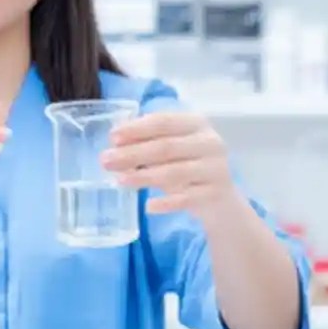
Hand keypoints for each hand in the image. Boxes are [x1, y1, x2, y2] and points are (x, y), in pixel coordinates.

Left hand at [102, 112, 236, 222]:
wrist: (222, 200)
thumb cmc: (190, 166)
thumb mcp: (173, 149)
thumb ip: (149, 143)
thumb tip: (115, 143)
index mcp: (197, 124)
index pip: (165, 122)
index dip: (137, 128)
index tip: (113, 137)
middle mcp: (210, 143)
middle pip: (166, 147)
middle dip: (133, 153)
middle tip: (106, 160)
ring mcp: (215, 169)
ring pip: (175, 172)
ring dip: (144, 177)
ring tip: (120, 181)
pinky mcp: (215, 194)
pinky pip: (187, 199)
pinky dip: (166, 203)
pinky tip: (148, 206)